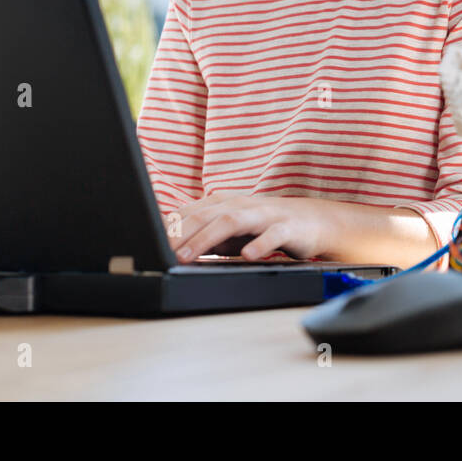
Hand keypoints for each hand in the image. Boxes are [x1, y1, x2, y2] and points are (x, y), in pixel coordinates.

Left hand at [164, 194, 339, 262]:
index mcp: (225, 204)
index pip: (191, 213)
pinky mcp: (287, 228)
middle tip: (160, 252)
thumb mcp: (231, 231)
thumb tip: (171, 248)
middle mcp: (241, 205)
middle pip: (205, 215)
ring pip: (231, 222)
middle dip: (180, 234)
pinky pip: (271, 235)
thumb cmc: (266, 227)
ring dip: (206, 238)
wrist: (314, 222)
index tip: (148, 243)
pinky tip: (247, 256)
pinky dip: (258, 245)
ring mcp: (264, 214)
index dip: (169, 228)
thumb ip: (204, 236)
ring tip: (187, 256)